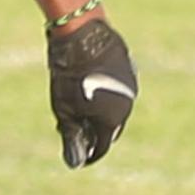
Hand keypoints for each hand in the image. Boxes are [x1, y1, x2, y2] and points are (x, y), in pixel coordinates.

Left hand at [47, 17, 136, 167]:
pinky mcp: (129, 70)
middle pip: (111, 129)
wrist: (82, 33)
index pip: (102, 147)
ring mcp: (130, 87)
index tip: (79, 157)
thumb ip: (71, 136)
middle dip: (94, 133)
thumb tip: (75, 161)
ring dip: (100, 113)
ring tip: (80, 109)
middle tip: (75, 132)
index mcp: (112, 120)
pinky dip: (104, 95)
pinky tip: (88, 88)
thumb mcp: (64, 109)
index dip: (89, 155)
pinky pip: (118, 90)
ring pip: (116, 109)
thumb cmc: (69, 73)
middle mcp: (127, 106)